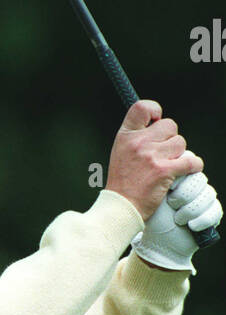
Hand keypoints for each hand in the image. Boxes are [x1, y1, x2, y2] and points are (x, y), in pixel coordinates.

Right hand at [105, 100, 203, 221]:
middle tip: (164, 152)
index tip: (156, 121)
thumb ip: (137, 137)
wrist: (121, 206)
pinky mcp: (164, 171)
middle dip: (170, 138)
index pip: (142, 107)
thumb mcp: (121, 152)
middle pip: (169, 125)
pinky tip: (187, 170)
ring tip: (169, 164)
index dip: (155, 110)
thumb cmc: (122, 182)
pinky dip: (193, 166)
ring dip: (179, 154)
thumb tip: (158, 125)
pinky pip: (191, 161)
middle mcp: (138, 142)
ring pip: (181, 143)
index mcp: (125, 135)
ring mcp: (151, 156)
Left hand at [131, 171, 221, 270]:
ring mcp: (204, 198)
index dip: (181, 176)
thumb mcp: (152, 195)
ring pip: (208, 194)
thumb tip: (167, 164)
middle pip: (199, 178)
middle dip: (184, 194)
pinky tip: (190, 226)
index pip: (189, 162)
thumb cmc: (152, 217)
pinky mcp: (212, 212)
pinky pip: (215, 210)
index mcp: (178, 176)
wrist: (159, 242)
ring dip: (190, 210)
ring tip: (177, 219)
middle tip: (172, 204)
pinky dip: (201, 220)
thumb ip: (161, 177)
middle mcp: (193, 184)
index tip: (170, 187)